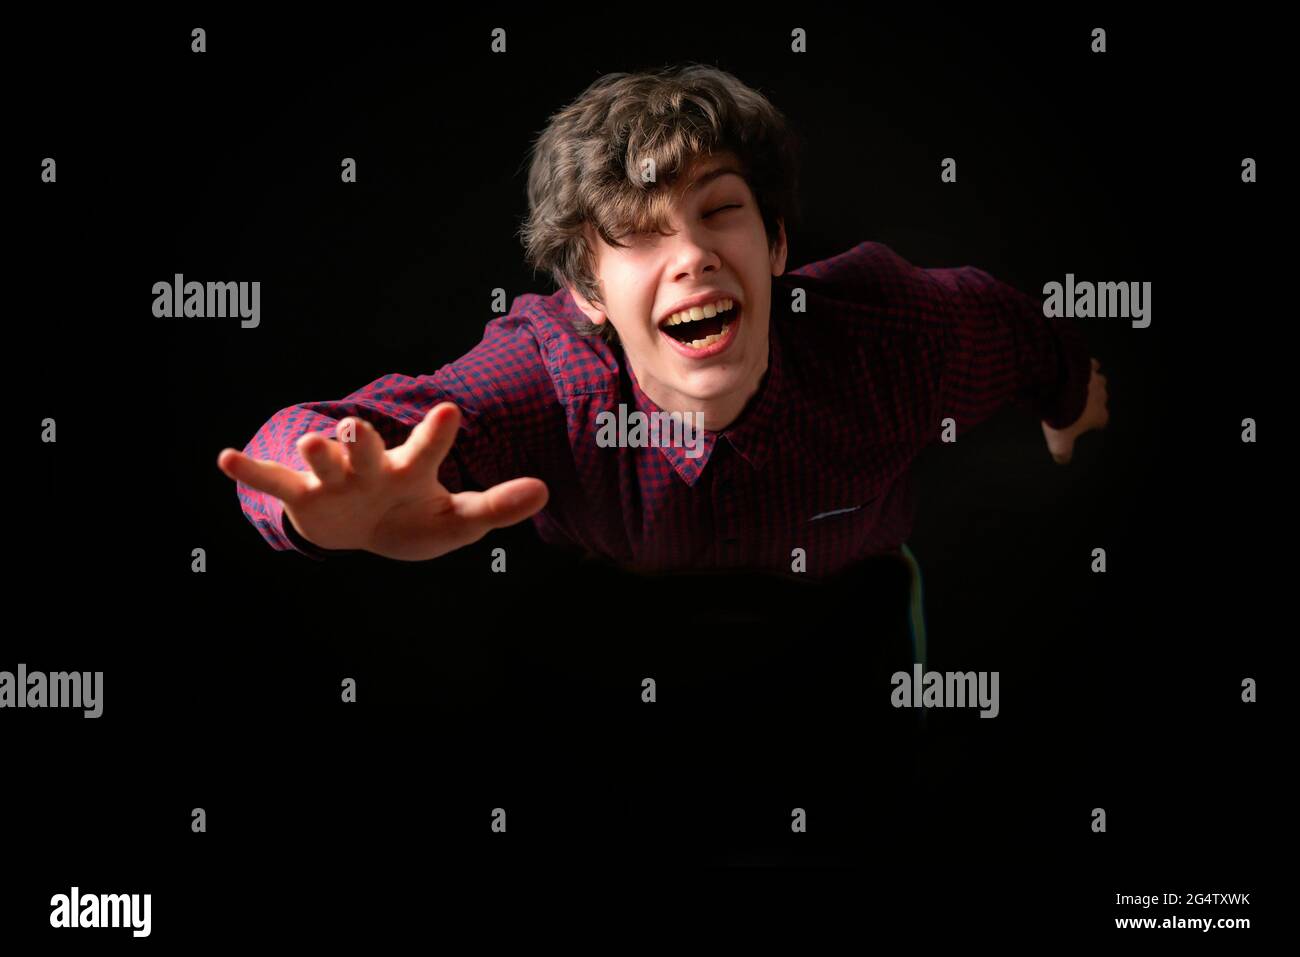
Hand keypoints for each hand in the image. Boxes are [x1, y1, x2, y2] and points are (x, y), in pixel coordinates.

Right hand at [217, 402, 548, 559]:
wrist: (367, 531)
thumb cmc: (416, 518)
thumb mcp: (458, 521)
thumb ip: (497, 507)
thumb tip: (545, 492)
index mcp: (410, 470)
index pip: (426, 449)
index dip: (435, 433)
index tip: (448, 410)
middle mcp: (370, 466)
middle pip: (365, 447)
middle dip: (360, 439)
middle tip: (357, 428)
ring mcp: (335, 479)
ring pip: (322, 460)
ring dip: (315, 450)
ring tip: (308, 442)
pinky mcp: (304, 497)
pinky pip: (274, 483)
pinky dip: (250, 472)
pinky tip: (225, 458)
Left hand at [1041, 357, 1108, 464]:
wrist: (1056, 387)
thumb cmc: (1060, 413)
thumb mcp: (1059, 441)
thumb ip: (1063, 452)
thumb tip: (1063, 459)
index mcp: (1099, 415)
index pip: (1101, 420)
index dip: (1092, 422)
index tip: (1084, 423)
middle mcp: (1100, 396)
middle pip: (1099, 399)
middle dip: (1088, 401)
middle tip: (1072, 403)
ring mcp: (1094, 379)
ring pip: (1096, 381)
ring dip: (1087, 384)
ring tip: (1072, 386)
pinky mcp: (1085, 365)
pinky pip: (1088, 364)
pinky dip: (1082, 366)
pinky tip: (1073, 368)